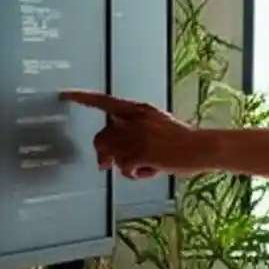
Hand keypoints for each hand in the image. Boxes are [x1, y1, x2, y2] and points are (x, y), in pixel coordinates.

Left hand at [60, 90, 205, 177]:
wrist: (201, 147)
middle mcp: (134, 119)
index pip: (106, 101)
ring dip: (126, 165)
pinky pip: (125, 169)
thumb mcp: (157, 124)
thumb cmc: (182, 140)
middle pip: (102, 136)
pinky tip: (153, 169)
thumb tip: (111, 152)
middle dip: (103, 153)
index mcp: (140, 109)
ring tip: (146, 165)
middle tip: (105, 164)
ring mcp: (136, 136)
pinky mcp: (139, 153)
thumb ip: (133, 130)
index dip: (84, 98)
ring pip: (113, 155)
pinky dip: (137, 174)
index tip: (67, 95)